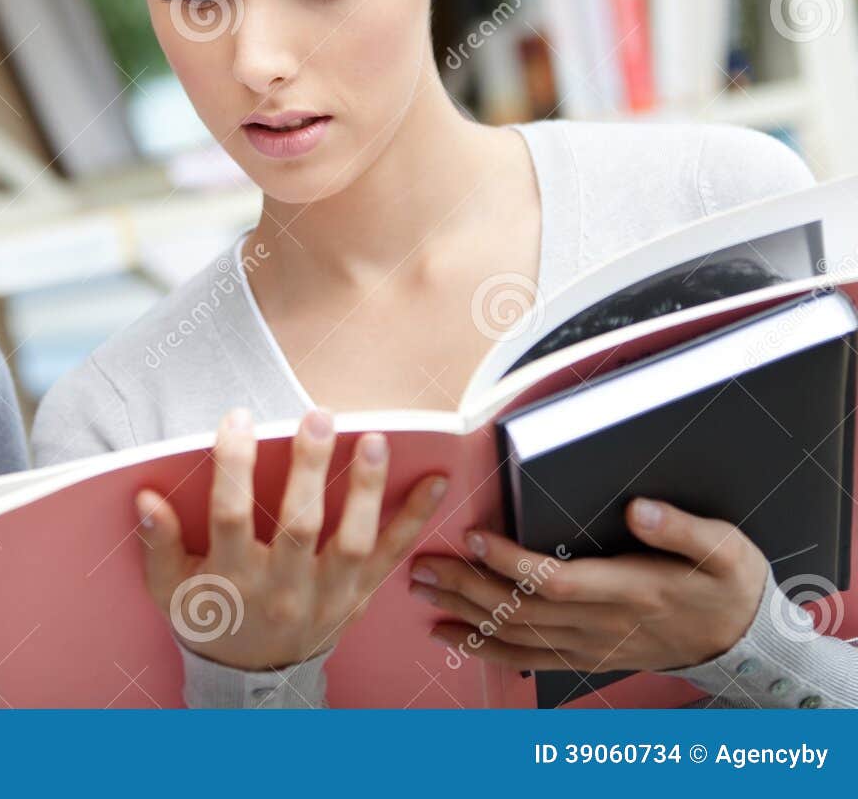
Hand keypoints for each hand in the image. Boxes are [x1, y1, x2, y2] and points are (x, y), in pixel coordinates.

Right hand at [135, 405, 448, 671]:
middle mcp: (282, 588)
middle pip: (300, 525)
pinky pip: (391, 557)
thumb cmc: (208, 618)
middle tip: (318, 416)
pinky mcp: (357, 598)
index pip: (231, 516)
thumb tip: (144, 498)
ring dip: (366, 491)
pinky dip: (416, 519)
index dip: (234, 466)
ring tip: (374, 440)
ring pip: (353, 543)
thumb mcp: (170, 589)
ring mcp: (326, 596)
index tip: (238, 418)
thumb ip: (158, 543)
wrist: (251, 680)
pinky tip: (437, 481)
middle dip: (310, 469)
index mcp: (233, 579)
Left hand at [415, 497, 768, 673]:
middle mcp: (605, 623)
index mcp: (632, 590)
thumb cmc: (729, 584)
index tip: (473, 538)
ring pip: (517, 636)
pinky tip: (450, 632)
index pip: (557, 580)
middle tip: (421, 565)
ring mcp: (593, 645)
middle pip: (522, 610)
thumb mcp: (725, 548)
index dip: (511, 563)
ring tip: (420, 591)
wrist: (745, 640)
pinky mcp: (587, 656)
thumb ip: (682, 529)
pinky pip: (528, 658)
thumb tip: (641, 508)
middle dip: (466, 587)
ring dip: (464, 614)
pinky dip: (484, 647)